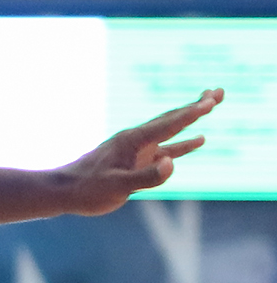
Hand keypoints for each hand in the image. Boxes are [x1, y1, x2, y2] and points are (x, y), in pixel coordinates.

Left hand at [58, 89, 217, 214]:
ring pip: (170, 130)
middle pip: (172, 119)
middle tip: (219, 92)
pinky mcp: (136, 161)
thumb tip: (171, 163)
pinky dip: (183, 144)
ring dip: (191, 118)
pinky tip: (199, 140)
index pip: (169, 124)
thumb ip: (146, 177)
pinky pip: (166, 148)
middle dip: (196, 105)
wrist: (63, 191)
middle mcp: (136, 140)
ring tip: (211, 105)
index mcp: (133, 141)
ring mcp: (137, 149)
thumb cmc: (87, 189)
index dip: (191, 113)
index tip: (211, 101)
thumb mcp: (117, 187)